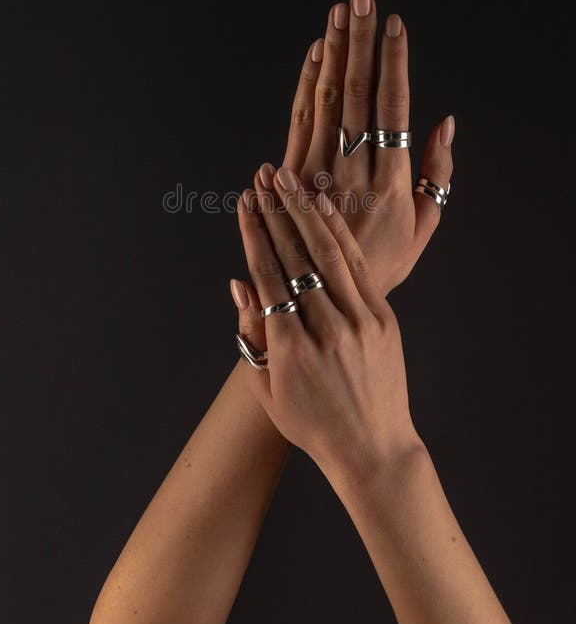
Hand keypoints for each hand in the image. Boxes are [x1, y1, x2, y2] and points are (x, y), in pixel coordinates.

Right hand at [234, 167, 422, 478]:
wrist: (372, 447)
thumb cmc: (312, 423)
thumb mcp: (267, 390)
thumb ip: (251, 336)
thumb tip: (240, 284)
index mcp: (291, 351)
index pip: (268, 277)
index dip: (254, 235)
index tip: (244, 204)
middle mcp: (326, 330)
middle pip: (296, 256)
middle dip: (276, 211)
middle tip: (262, 176)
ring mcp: (359, 322)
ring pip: (329, 253)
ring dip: (306, 211)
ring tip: (289, 178)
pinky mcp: (383, 318)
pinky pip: (358, 267)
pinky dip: (340, 234)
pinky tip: (326, 206)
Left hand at [277, 0, 453, 295]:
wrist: (322, 297)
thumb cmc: (381, 263)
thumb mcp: (423, 228)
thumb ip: (437, 174)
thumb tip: (443, 123)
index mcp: (391, 182)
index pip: (392, 109)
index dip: (392, 63)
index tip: (394, 26)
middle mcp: (352, 171)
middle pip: (355, 93)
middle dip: (358, 42)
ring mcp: (317, 171)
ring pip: (325, 99)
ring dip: (332, 52)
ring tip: (339, 13)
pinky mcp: (291, 175)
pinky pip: (298, 119)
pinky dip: (306, 83)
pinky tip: (313, 53)